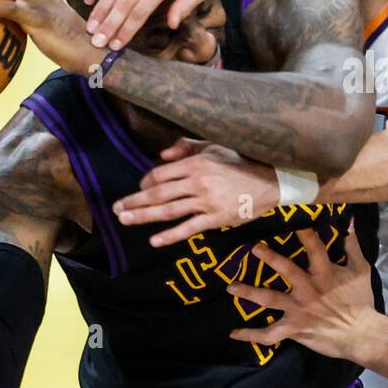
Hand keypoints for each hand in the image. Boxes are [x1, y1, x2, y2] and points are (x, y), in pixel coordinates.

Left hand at [113, 139, 280, 245]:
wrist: (270, 182)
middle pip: (159, 193)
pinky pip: (189, 228)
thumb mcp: (215, 147)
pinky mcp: (216, 218)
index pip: (160, 174)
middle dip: (135, 201)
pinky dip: (170, 235)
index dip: (145, 183)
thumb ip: (187, 147)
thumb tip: (163, 155)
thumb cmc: (241, 163)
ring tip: (125, 220)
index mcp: (196, 163)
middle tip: (116, 209)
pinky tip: (155, 240)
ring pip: (169, 210)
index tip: (139, 190)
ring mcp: (207, 202)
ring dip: (144, 216)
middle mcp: (198, 182)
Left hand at [227, 226, 380, 360]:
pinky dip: (251, 335)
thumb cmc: (360, 301)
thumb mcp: (360, 270)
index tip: (289, 218)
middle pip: (286, 270)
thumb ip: (352, 246)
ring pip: (270, 300)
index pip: (314, 247)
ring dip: (249, 293)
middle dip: (270, 258)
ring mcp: (299, 310)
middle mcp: (308, 289)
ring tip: (231, 287)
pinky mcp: (294, 329)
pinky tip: (233, 333)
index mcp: (325, 272)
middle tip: (253, 248)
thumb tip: (349, 223)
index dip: (304, 232)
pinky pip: (269, 334)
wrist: (360, 334)